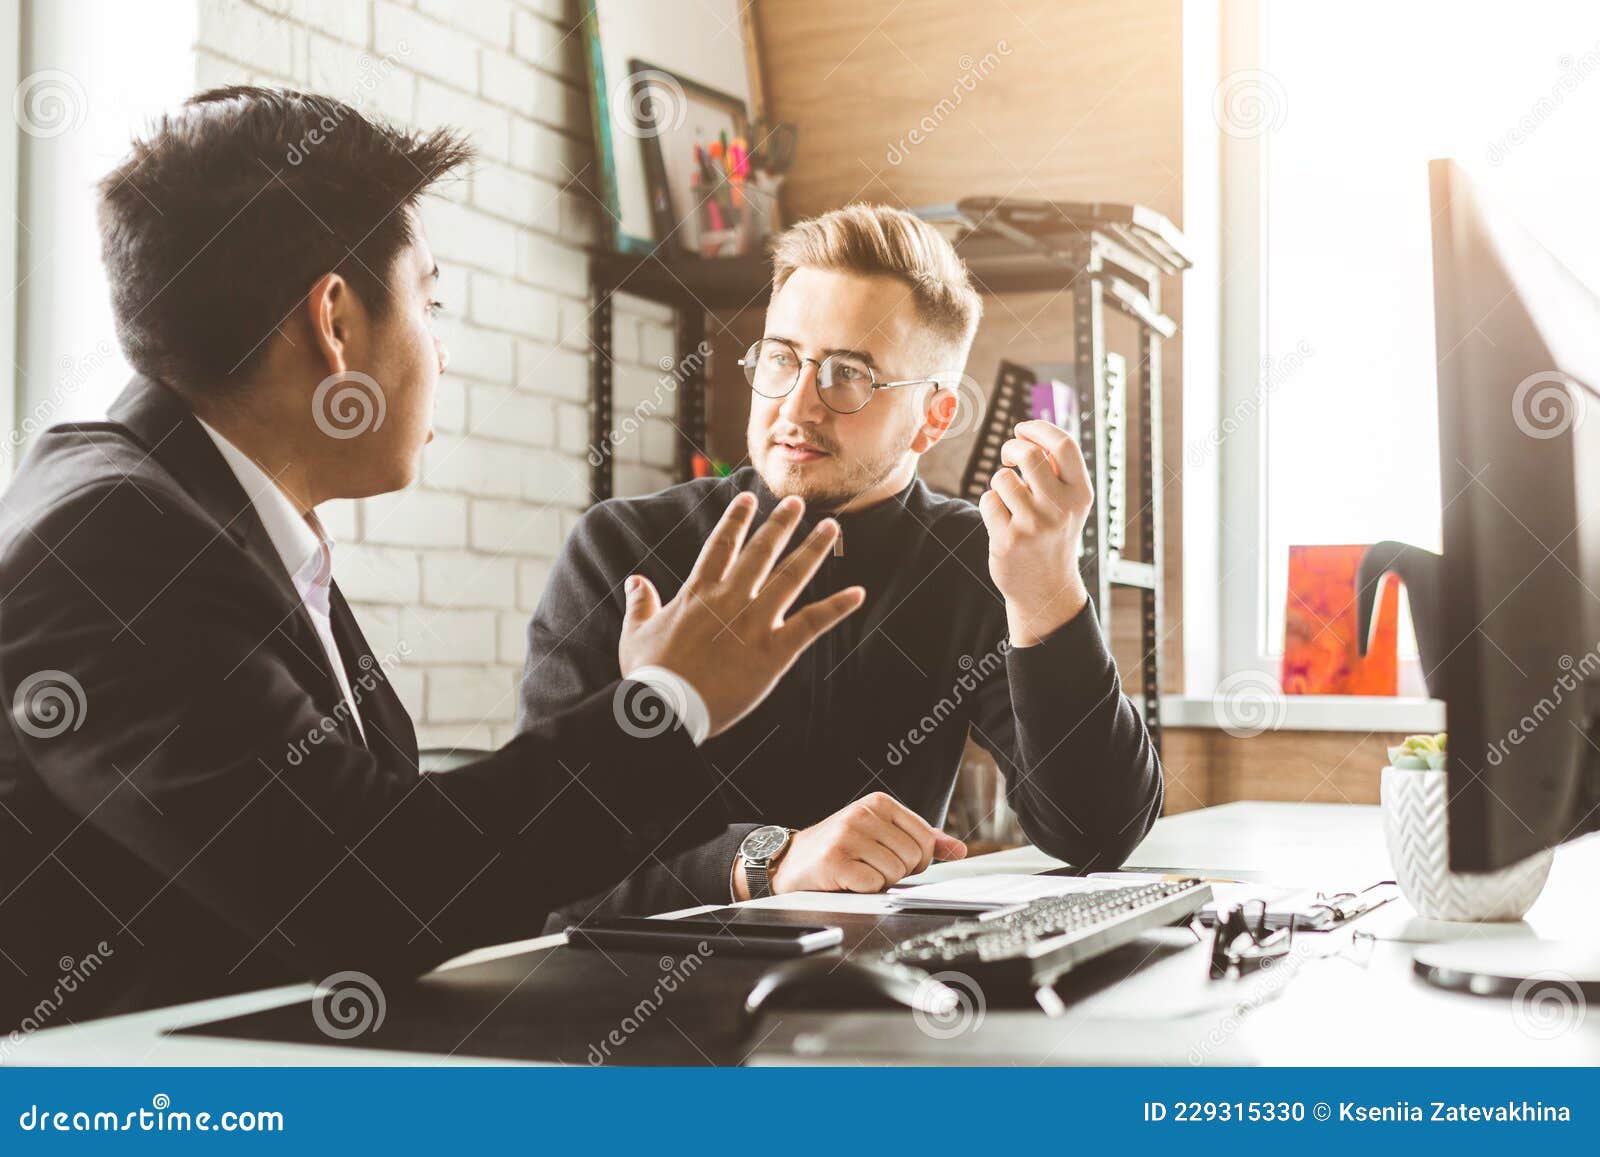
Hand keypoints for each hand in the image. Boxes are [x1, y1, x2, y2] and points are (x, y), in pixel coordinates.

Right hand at [618, 492, 864, 738]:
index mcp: (698, 593)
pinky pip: (811, 624)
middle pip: (761, 551)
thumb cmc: (649, 676)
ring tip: (831, 527)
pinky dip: (836, 608)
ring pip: (791, 576)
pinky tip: (857, 593)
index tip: (748, 498)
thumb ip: (640, 604)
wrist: (666, 708)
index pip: (721, 545)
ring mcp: (754, 622)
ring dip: (813, 549)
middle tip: (798, 502)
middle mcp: (730, 599)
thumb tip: (635, 581)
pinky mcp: (774, 651)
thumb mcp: (636, 634)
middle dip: (781, 524)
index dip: (736, 520)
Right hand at [733, 792, 967, 899]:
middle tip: (872, 866)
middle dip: (898, 872)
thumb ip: (921, 839)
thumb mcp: (881, 833)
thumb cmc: (840, 848)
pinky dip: (864, 889)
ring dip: (879, 881)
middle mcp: (863, 813)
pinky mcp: (835, 860)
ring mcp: (847, 835)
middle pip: (913, 858)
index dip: (917, 859)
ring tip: (858, 871)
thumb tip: (959, 850)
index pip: (926, 838)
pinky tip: (847, 879)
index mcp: (878, 802)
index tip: (894, 858)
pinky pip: (873, 885)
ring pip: (894, 873)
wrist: (790, 861)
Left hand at [979, 419, 1092, 646]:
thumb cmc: (1053, 535)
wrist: (1046, 589)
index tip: (1023, 429)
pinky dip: (990, 505)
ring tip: (1009, 498)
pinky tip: (1001, 520)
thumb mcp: (1068, 504)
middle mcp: (1061, 508)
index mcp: (1081, 494)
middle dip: (1011, 448)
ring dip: (999, 482)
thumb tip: (1032, 432)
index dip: (1039, 428)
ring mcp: (1035, 525)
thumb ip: (1057, 470)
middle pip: (1028, 454)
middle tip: (1008, 456)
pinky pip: (988, 501)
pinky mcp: (1009, 539)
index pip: (1064, 445)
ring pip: (1002, 478)